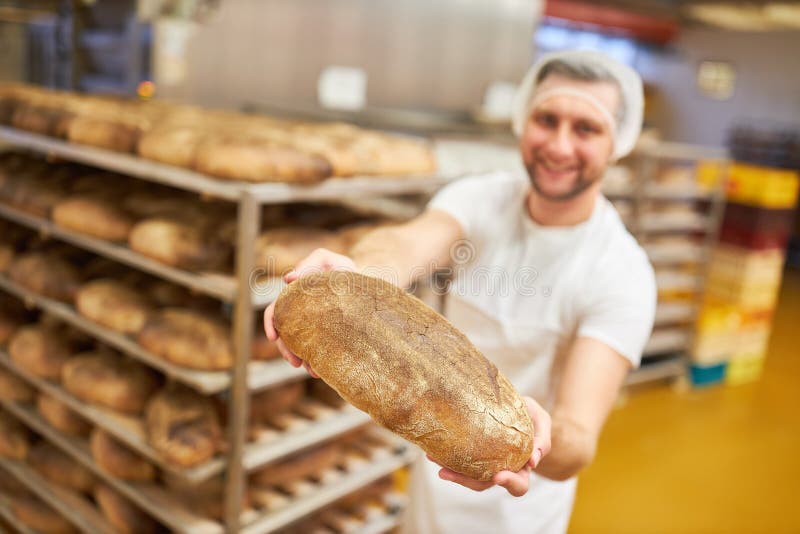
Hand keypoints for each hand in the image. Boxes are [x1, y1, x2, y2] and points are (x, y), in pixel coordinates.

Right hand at [263, 248, 356, 378]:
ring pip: (300, 348)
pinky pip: (317, 354)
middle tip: (296, 362)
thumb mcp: (328, 261)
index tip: (273, 337)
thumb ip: (310, 265)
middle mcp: (300, 315)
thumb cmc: (344, 270)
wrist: (367, 284)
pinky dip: (317, 363)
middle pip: (285, 335)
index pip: (276, 311)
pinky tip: (322, 371)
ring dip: (303, 360)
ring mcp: (313, 329)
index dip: (271, 323)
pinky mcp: (327, 339)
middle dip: (287, 350)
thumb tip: (288, 278)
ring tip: (313, 372)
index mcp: (294, 297)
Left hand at [430, 397, 551, 496]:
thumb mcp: (541, 421)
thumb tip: (533, 460)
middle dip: (464, 481)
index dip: (509, 483)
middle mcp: (501, 469)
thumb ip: (542, 439)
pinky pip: (459, 458)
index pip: (518, 485)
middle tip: (445, 472)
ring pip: (467, 473)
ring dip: (449, 469)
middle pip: (484, 484)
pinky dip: (446, 455)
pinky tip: (432, 448)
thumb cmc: (532, 416)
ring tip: (432, 457)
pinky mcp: (472, 451)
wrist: (517, 405)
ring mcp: (485, 462)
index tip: (498, 475)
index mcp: (522, 467)